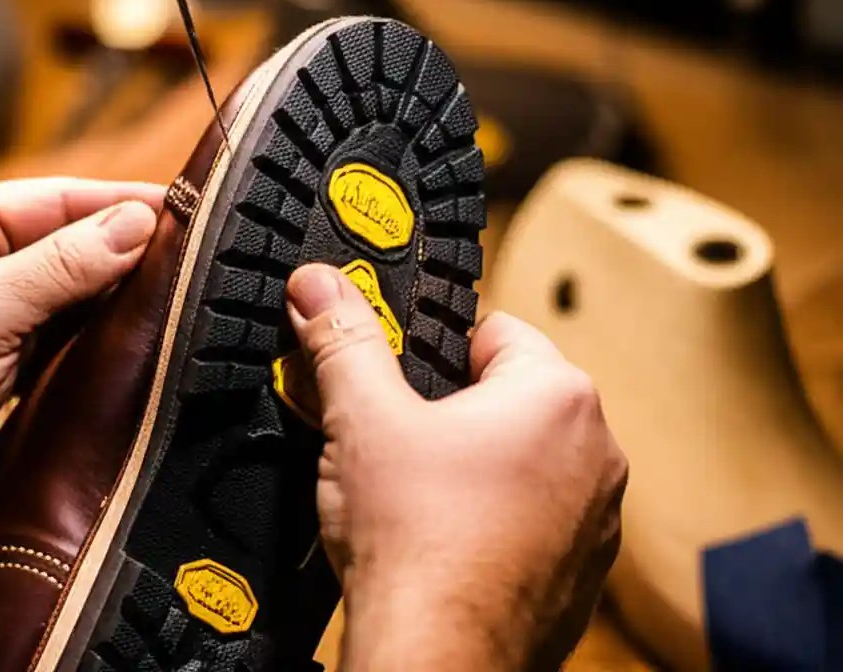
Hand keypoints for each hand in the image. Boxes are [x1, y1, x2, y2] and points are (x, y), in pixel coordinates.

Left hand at [0, 177, 162, 505]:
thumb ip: (61, 267)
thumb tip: (134, 223)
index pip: (56, 200)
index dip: (122, 203)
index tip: (189, 207)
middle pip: (69, 244)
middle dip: (127, 251)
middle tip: (200, 258)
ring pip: (70, 296)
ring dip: (116, 299)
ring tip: (181, 298)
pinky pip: (62, 342)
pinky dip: (97, 342)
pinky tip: (136, 344)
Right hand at [285, 264, 627, 670]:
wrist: (438, 658)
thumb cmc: (414, 539)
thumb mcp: (362, 418)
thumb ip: (342, 338)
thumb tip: (318, 281)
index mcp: (557, 395)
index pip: (493, 331)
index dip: (432, 351)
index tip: (395, 381)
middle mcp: (597, 451)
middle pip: (509, 397)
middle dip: (452, 411)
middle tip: (394, 441)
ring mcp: (596, 518)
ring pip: (524, 461)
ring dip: (476, 468)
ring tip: (416, 498)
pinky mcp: (581, 574)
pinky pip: (534, 521)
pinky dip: (494, 523)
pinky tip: (444, 544)